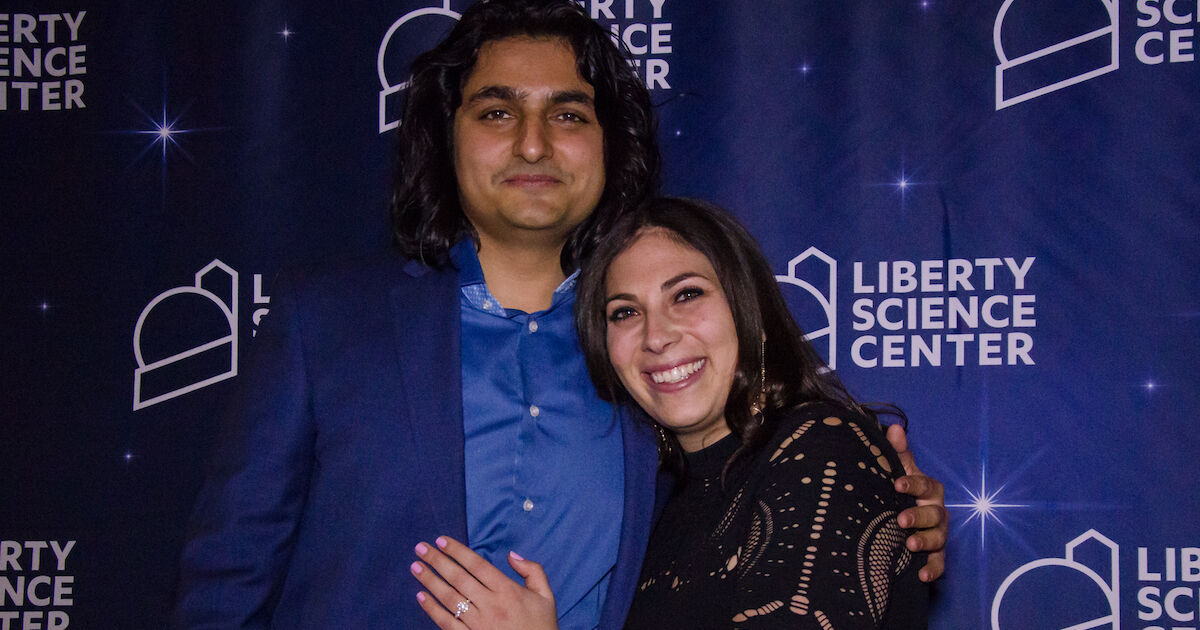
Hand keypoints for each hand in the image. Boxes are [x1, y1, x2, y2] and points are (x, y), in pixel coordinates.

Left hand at [411, 535, 557, 629]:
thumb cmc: (541, 626)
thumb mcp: (546, 596)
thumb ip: (532, 571)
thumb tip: (511, 555)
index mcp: (508, 591)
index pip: (477, 565)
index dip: (457, 551)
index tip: (441, 540)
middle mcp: (491, 605)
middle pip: (458, 578)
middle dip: (437, 561)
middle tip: (420, 548)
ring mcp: (479, 624)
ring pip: (449, 598)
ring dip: (430, 581)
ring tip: (415, 567)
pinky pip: (447, 623)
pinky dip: (432, 610)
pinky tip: (421, 597)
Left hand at [887, 423, 947, 581]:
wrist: (899, 517)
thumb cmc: (899, 490)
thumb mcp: (898, 471)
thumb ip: (897, 452)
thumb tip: (894, 428)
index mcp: (928, 490)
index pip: (924, 484)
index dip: (912, 483)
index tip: (897, 483)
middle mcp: (936, 511)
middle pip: (934, 513)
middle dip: (919, 516)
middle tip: (901, 519)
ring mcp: (937, 533)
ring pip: (938, 538)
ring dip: (925, 541)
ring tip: (909, 545)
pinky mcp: (934, 554)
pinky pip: (938, 563)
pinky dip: (932, 569)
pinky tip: (921, 575)